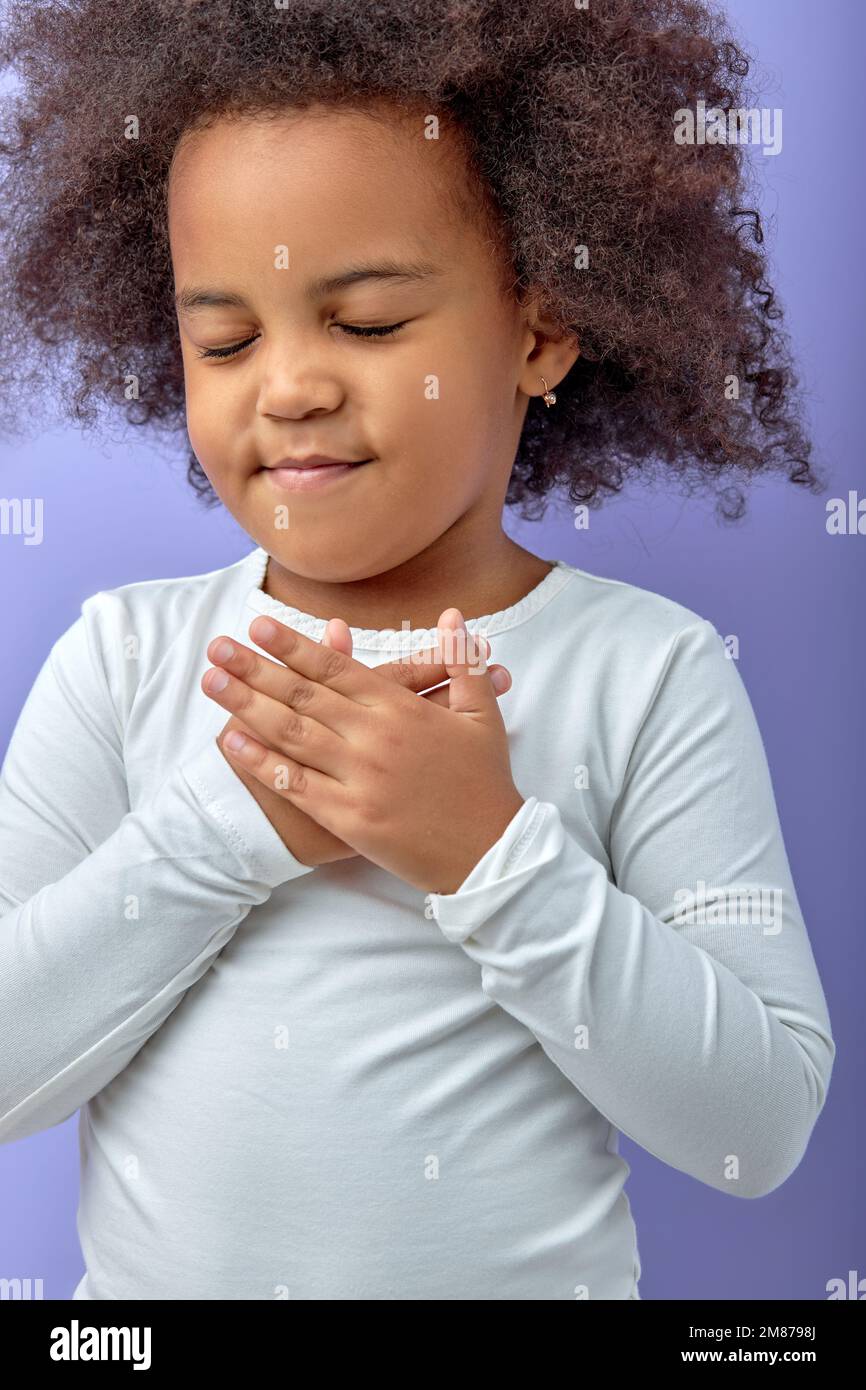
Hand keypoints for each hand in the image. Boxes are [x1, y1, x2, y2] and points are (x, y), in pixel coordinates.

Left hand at [202, 609, 523, 892]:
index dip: (294, 646)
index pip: (337, 669)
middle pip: (303, 695)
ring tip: (211, 681)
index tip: (259, 626)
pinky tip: (230, 742)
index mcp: (402, 711)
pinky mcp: (348, 818)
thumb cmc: (485, 784)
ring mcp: (359, 779)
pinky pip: (295, 785)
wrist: (491, 854)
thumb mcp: (482, 716)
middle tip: (217, 645)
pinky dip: (261, 763)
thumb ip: (461, 663)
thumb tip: (451, 615)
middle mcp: (375, 739)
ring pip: (292, 734)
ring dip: (245, 706)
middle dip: (255, 667)